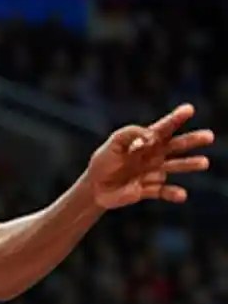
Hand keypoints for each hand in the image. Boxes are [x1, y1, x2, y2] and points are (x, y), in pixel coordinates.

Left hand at [86, 104, 214, 208]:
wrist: (95, 186)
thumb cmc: (104, 161)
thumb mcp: (113, 143)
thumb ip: (129, 134)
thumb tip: (151, 136)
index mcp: (143, 141)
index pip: (162, 128)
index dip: (175, 118)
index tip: (189, 109)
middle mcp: (152, 155)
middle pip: (175, 146)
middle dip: (191, 140)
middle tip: (209, 136)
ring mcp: (153, 172)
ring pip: (175, 166)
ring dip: (189, 164)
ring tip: (204, 162)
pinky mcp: (149, 190)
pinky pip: (164, 192)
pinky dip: (173, 193)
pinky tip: (181, 194)